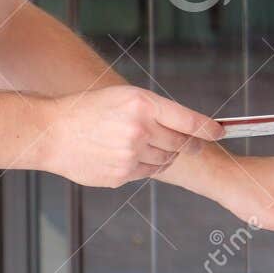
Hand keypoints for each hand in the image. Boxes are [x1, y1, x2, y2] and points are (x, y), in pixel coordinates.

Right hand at [40, 86, 223, 187]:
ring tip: (149, 144)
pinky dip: (146, 165)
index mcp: (143, 104)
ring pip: (166, 160)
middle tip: (194, 142)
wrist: (53, 132)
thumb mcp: (125, 97)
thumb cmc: (89, 109)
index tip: (220, 132)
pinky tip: (130, 155)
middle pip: (181, 143)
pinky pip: (146, 172)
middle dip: (189, 143)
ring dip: (167, 155)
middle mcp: (140, 130)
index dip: (208, 128)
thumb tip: (186, 127)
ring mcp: (130, 155)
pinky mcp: (121, 175)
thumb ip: (155, 111)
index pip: (188, 120)